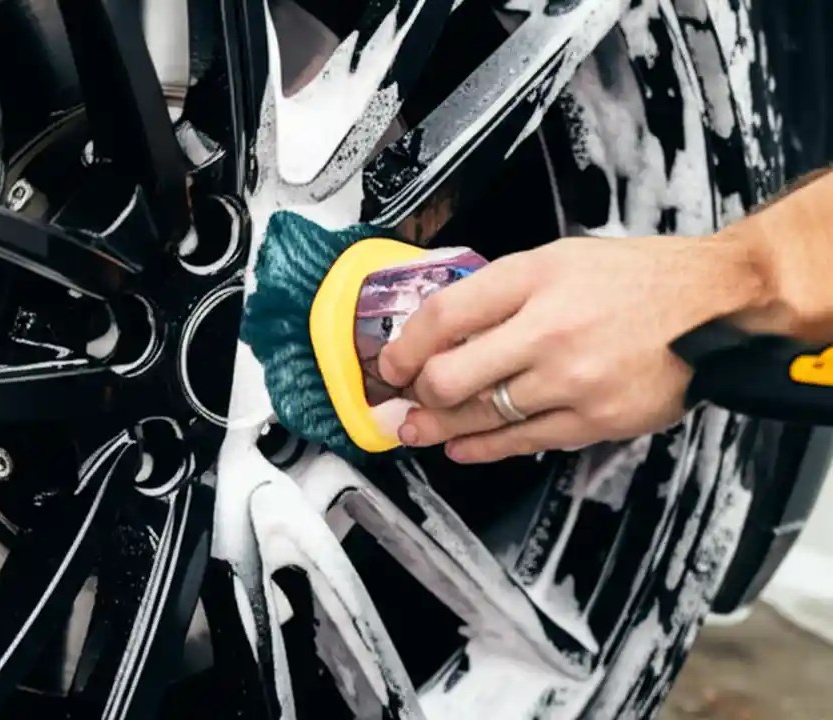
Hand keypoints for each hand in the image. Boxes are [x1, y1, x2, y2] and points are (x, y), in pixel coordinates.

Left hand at [375, 233, 765, 463]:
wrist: (717, 304)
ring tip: (417, 428)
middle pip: (450, 377)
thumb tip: (441, 331)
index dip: (403, 347)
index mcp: (534, 278)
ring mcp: (572, 381)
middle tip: (405, 398)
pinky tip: (460, 447)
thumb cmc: (636, 278)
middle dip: (416, 393)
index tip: (391, 363)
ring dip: (439, 426)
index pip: (443, 316)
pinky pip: (521, 441)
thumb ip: (501, 293)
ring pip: (481, 416)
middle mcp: (548, 331)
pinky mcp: (596, 420)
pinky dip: (482, 448)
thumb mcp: (559, 259)